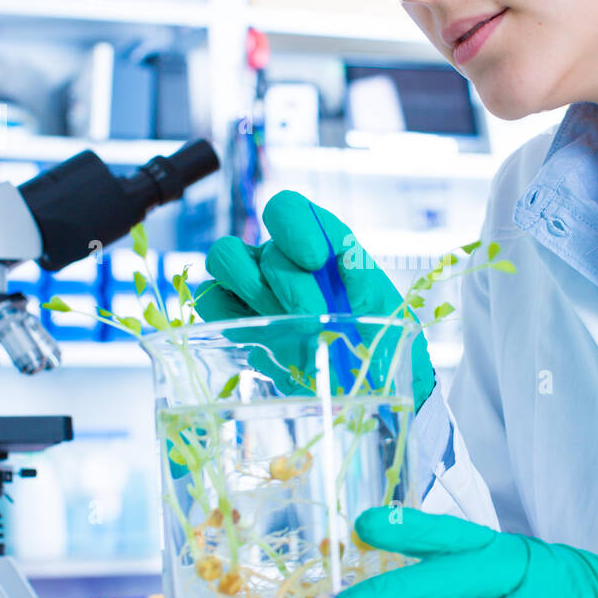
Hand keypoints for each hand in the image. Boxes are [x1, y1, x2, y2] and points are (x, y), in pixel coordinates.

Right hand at [194, 191, 435, 411]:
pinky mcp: (232, 318)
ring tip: (288, 327)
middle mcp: (282, 258)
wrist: (358, 387)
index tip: (315, 260)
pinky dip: (230, 317)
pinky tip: (265, 339)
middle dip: (292, 286)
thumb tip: (346, 258)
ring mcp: (252, 286)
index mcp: (319, 243)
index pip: (289, 210)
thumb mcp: (386, 313)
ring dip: (256, 292)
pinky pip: (211, 300)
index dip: (295, 227)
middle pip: (268, 249)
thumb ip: (364, 283)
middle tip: (315, 316)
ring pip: (225, 258)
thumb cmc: (375, 343)